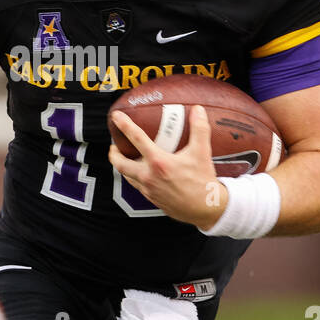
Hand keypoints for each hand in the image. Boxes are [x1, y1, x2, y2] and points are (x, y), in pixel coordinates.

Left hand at [108, 104, 225, 229]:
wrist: (206, 209)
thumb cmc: (203, 181)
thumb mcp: (202, 152)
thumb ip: (199, 128)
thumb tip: (198, 109)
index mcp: (159, 162)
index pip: (136, 139)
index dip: (124, 125)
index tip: (115, 117)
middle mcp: (149, 176)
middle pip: (120, 163)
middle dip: (114, 153)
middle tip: (114, 145)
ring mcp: (149, 190)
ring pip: (127, 176)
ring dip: (123, 165)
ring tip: (125, 158)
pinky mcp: (152, 199)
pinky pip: (137, 186)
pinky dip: (134, 177)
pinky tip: (142, 173)